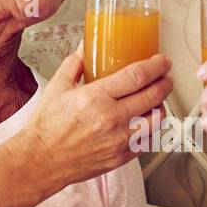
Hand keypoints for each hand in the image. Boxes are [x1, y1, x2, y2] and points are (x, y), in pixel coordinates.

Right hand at [12, 42, 171, 190]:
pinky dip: (150, 128)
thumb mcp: (57, 87)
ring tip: (158, 99)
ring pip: (156, 120)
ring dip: (161, 106)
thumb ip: (76, 63)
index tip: (161, 62)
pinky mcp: (121, 157)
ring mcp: (118, 140)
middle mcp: (111, 119)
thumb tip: (86, 46)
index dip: (156, 66)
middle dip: (165, 83)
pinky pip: (146, 140)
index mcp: (95, 98)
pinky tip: (146, 121)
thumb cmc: (47, 126)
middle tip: (166, 77)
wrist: (41, 161)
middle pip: (153, 96)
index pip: (138, 76)